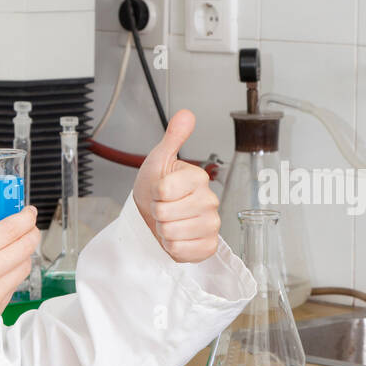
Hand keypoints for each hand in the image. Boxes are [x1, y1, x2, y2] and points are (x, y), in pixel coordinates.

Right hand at [0, 205, 41, 330]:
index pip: (11, 228)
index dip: (26, 217)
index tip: (28, 212)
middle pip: (26, 246)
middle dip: (31, 232)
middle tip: (27, 227)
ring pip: (25, 267)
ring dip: (24, 254)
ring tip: (14, 249)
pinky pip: (14, 286)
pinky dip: (13, 276)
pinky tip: (1, 272)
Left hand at [132, 109, 220, 262]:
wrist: (154, 215)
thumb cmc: (156, 188)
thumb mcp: (159, 160)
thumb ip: (173, 138)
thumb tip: (186, 114)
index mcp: (199, 178)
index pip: (163, 190)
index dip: (153, 193)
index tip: (158, 192)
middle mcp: (210, 201)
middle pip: (166, 213)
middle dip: (157, 213)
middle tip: (162, 208)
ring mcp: (211, 225)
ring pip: (172, 233)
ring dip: (163, 230)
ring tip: (169, 222)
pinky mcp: (208, 246)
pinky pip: (182, 251)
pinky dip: (173, 248)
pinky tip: (177, 237)